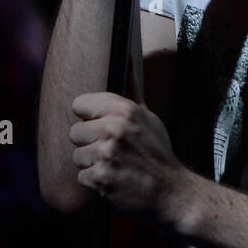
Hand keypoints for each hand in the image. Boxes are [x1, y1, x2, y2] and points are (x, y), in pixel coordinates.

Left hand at [69, 92, 189, 227]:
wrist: (172, 193)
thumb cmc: (158, 155)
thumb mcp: (149, 117)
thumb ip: (133, 88)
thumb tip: (129, 54)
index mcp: (125, 110)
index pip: (80, 104)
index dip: (90, 119)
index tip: (104, 129)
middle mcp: (114, 128)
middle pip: (75, 132)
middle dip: (91, 145)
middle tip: (115, 154)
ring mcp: (107, 154)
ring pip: (77, 156)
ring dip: (93, 165)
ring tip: (116, 167)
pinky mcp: (101, 177)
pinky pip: (82, 177)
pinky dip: (96, 182)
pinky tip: (116, 181)